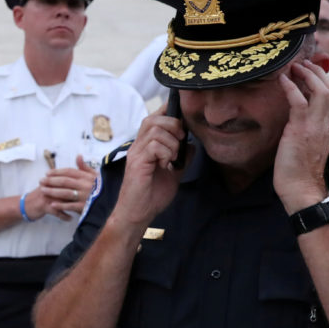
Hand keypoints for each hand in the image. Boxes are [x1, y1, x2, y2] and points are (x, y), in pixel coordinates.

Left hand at [29, 155, 98, 218]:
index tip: (47, 173)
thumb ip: (85, 167)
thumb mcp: (96, 176)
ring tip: (43, 191)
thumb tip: (78, 156)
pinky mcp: (85, 207)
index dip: (57, 172)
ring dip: (52, 192)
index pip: (69, 172)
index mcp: (86, 176)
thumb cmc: (102, 187)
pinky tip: (52, 204)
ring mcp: (85, 196)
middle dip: (51, 181)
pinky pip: (70, 206)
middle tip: (41, 181)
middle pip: (64, 181)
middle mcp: (85, 185)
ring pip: (65, 193)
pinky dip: (61, 205)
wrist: (113, 202)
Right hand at [110, 106, 186, 228]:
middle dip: (173, 126)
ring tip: (173, 158)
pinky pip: (154, 146)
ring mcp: (136, 154)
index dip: (168, 113)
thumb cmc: (151, 195)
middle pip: (153, 119)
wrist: (138, 214)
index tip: (182, 123)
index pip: (153, 118)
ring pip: (155, 130)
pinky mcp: (137, 163)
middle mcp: (137, 146)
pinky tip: (166, 165)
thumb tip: (192, 144)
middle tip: (180, 142)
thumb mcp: (173, 173)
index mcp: (145, 146)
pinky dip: (166, 153)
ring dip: (171, 143)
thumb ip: (181, 158)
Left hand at [273, 59, 328, 212]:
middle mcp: (324, 125)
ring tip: (296, 66)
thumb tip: (294, 123)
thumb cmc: (298, 174)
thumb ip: (305, 133)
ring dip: (308, 75)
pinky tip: (283, 79)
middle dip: (318, 73)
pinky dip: (291, 88)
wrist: (301, 191)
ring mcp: (315, 127)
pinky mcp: (300, 130)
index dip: (322, 82)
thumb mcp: (305, 148)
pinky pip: (299, 102)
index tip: (311, 72)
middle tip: (305, 63)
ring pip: (321, 91)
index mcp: (326, 129)